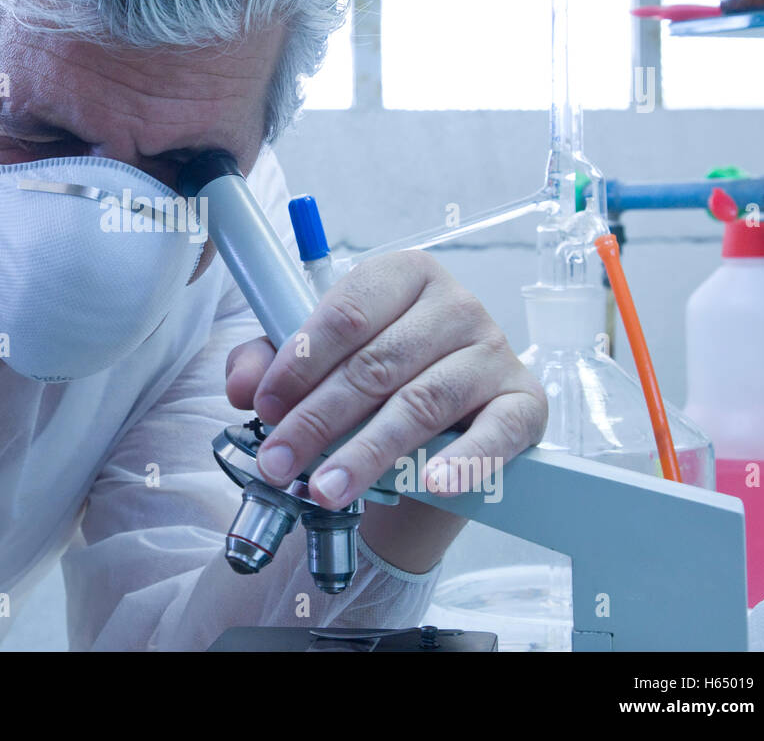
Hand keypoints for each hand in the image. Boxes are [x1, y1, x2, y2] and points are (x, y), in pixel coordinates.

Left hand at [224, 250, 547, 509]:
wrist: (443, 419)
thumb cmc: (374, 376)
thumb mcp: (316, 360)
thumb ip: (269, 362)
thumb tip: (239, 384)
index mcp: (401, 275)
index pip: (347, 314)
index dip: (300, 363)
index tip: (263, 405)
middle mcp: (454, 304)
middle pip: (376, 365)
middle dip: (318, 420)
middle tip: (279, 463)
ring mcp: (493, 351)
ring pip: (422, 403)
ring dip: (369, 452)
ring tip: (327, 489)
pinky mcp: (524, 401)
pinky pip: (498, 432)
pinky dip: (465, 460)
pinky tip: (433, 483)